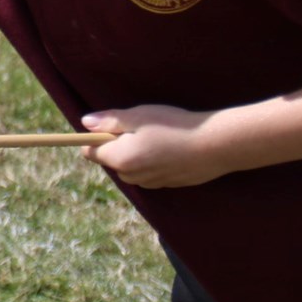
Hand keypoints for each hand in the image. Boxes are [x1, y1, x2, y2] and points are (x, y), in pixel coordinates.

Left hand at [80, 105, 231, 188]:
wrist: (216, 146)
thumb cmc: (174, 127)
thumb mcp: (138, 116)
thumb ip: (109, 121)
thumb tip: (85, 123)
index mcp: (120, 159)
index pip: (91, 153)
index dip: (95, 138)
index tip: (109, 126)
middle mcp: (133, 176)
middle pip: (112, 161)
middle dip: (118, 145)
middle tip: (140, 127)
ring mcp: (152, 183)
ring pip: (133, 168)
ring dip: (137, 154)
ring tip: (160, 136)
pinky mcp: (169, 184)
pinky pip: (151, 172)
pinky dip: (155, 161)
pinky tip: (172, 147)